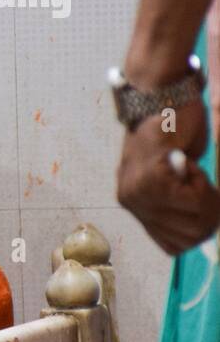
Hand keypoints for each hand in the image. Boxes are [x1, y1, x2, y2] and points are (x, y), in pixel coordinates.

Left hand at [117, 98, 219, 253]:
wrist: (158, 95)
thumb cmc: (171, 130)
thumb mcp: (172, 176)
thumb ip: (177, 204)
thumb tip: (200, 231)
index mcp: (135, 205)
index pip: (174, 246)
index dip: (202, 228)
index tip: (203, 198)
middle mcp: (131, 203)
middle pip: (190, 238)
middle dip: (209, 212)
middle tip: (199, 180)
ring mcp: (138, 194)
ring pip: (196, 221)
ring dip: (205, 196)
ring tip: (190, 169)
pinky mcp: (150, 180)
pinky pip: (194, 198)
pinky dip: (200, 180)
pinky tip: (185, 160)